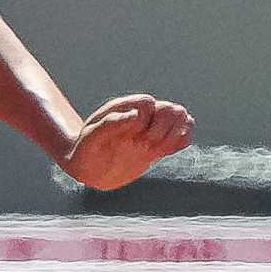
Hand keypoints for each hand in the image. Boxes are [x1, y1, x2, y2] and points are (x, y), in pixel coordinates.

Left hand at [60, 94, 192, 190]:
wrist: (89, 167)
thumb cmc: (87, 150)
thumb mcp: (92, 138)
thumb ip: (110, 124)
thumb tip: (136, 115)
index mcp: (125, 107)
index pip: (148, 103)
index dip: (145, 121)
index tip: (133, 138)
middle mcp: (143, 115)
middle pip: (172, 109)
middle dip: (163, 130)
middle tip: (145, 145)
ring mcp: (153, 128)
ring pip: (183, 119)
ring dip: (175, 136)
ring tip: (157, 150)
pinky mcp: (160, 143)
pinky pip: (183, 137)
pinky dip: (181, 143)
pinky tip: (164, 153)